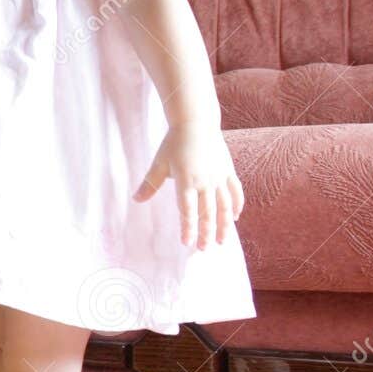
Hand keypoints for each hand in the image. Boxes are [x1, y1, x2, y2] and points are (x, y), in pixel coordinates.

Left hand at [132, 122, 245, 249]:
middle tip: (204, 249)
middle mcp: (206, 182)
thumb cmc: (174, 143)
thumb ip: (149, 184)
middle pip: (208, 213)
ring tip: (222, 240)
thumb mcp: (159, 163)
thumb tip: (136, 199)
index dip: (188, 228)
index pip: (188, 211)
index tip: (186, 243)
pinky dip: (237, 206)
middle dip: (206, 232)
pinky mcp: (229, 171)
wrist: (197, 123)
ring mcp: (220, 177)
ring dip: (224, 225)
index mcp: (187, 181)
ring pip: (225, 206)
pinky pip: (235, 192)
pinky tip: (235, 218)